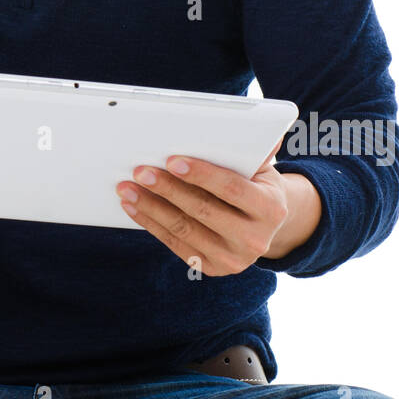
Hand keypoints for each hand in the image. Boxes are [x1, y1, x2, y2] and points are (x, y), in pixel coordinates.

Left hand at [116, 142, 319, 274]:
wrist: (264, 227)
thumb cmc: (256, 186)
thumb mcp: (262, 168)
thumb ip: (256, 150)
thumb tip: (259, 129)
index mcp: (270, 209)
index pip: (231, 188)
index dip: (201, 174)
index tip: (172, 160)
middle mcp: (254, 239)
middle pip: (203, 210)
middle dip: (168, 188)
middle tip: (140, 171)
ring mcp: (233, 259)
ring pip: (184, 229)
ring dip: (151, 207)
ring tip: (127, 188)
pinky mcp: (212, 268)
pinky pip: (175, 243)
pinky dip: (151, 223)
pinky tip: (133, 206)